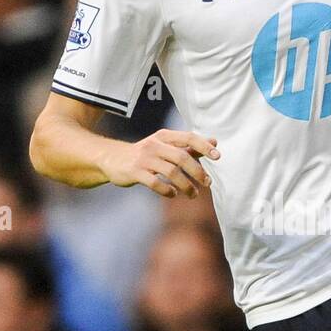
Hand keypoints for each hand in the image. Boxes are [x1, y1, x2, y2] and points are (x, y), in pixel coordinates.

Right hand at [101, 128, 218, 196]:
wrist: (112, 158)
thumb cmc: (146, 153)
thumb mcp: (165, 146)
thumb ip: (189, 145)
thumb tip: (214, 142)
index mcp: (164, 136)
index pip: (188, 137)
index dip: (204, 146)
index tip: (218, 157)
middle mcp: (154, 145)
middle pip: (182, 157)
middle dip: (198, 172)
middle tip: (208, 183)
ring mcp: (144, 159)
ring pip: (171, 172)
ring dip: (186, 185)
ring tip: (193, 194)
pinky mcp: (135, 172)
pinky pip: (155, 183)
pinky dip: (167, 190)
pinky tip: (173, 194)